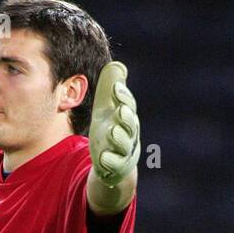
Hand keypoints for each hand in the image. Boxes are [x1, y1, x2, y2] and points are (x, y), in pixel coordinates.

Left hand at [88, 61, 139, 187]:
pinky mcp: (115, 167)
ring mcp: (122, 151)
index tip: (114, 89)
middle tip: (120, 110)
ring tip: (112, 132)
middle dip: (126, 117)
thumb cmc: (111, 130)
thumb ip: (112, 88)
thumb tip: (117, 65)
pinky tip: (103, 158)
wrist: (113, 162)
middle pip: (130, 124)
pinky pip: (114, 165)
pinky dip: (110, 161)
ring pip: (124, 145)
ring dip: (119, 138)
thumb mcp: (108, 109)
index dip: (122, 96)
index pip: (128, 105)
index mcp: (127, 117)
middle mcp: (128, 134)